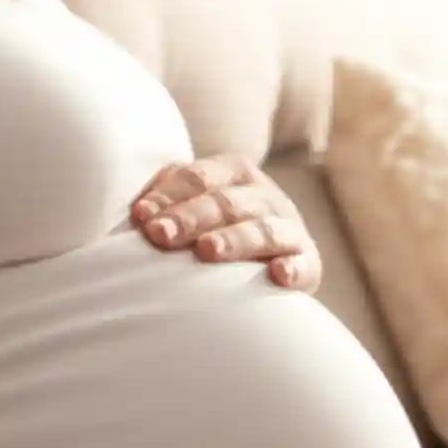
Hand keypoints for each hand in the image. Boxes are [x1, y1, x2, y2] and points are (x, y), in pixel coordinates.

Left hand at [130, 155, 321, 291]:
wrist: (264, 265)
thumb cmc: (212, 231)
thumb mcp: (191, 206)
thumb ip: (168, 197)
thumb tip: (139, 211)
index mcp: (235, 173)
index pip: (200, 178)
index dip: (170, 195)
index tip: (141, 217)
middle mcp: (266, 195)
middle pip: (227, 203)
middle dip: (190, 218)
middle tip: (159, 236)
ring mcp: (290, 228)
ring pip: (263, 230)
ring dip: (234, 240)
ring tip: (207, 251)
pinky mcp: (308, 264)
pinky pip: (304, 265)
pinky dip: (294, 268)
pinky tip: (278, 275)